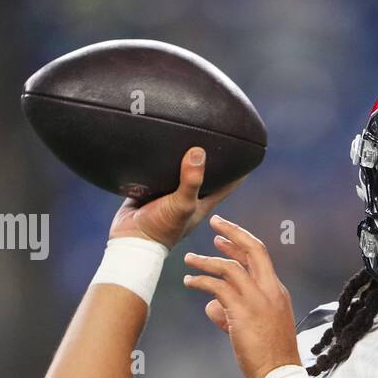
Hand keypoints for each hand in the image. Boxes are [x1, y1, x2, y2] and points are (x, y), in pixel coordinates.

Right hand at [109, 147, 248, 246]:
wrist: (129, 240)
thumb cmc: (160, 229)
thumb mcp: (182, 204)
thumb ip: (191, 181)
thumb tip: (198, 152)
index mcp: (203, 203)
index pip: (228, 184)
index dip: (238, 170)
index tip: (248, 154)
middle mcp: (189, 198)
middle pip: (205, 176)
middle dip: (211, 161)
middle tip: (218, 139)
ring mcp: (169, 195)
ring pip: (180, 173)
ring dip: (184, 160)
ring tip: (189, 137)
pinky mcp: (149, 191)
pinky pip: (157, 173)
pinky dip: (159, 163)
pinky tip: (158, 148)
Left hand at [183, 216, 302, 377]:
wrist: (279, 374)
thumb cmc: (269, 356)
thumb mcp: (255, 328)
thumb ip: (232, 313)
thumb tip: (211, 307)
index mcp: (277, 292)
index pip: (260, 258)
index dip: (241, 244)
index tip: (224, 238)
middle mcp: (270, 290)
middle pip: (253, 250)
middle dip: (232, 233)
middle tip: (215, 223)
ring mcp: (258, 300)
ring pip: (230, 267)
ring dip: (206, 260)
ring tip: (189, 260)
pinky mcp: (243, 312)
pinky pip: (218, 287)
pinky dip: (201, 281)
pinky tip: (190, 282)